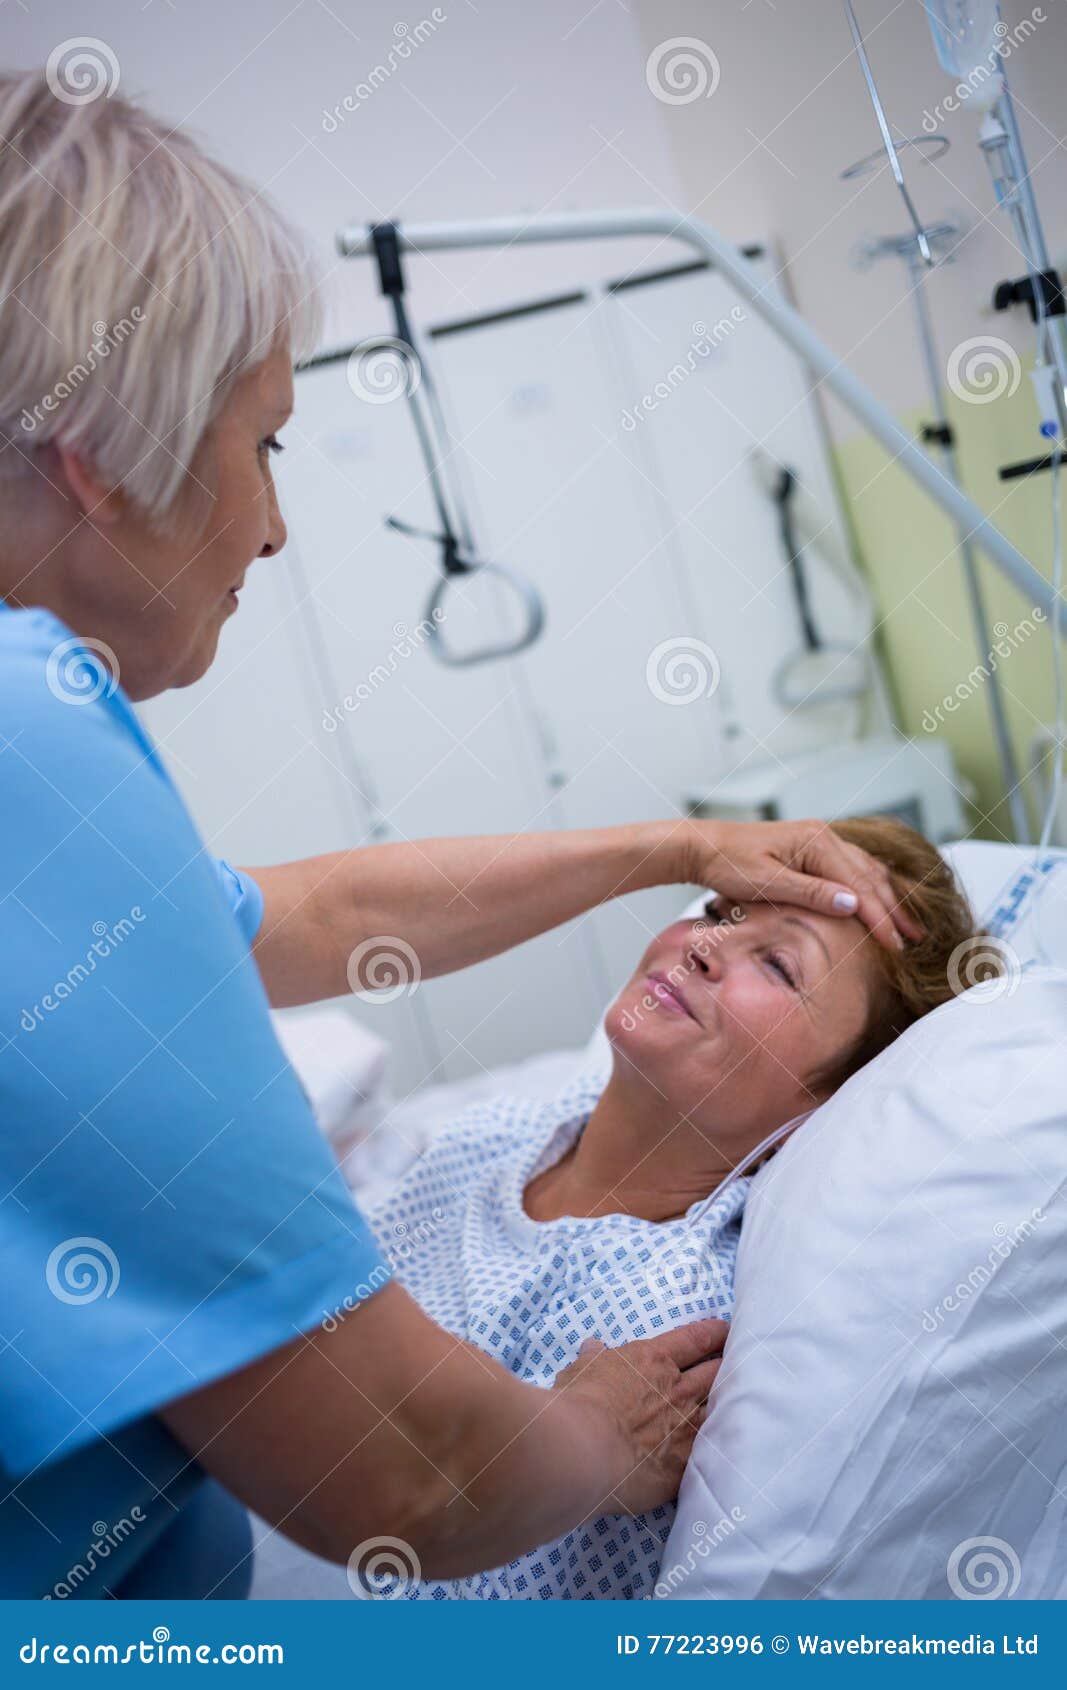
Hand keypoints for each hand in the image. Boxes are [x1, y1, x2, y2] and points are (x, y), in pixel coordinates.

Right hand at [552, 1318, 726, 1517]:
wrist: (584, 1450)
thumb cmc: (578, 1403)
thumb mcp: (581, 1371)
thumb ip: (593, 1359)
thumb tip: (593, 1347)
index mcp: (653, 1360)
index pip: (694, 1339)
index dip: (713, 1333)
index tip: (724, 1331)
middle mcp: (678, 1389)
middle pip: (717, 1370)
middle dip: (729, 1365)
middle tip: (739, 1364)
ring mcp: (687, 1427)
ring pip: (722, 1408)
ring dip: (729, 1405)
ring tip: (740, 1404)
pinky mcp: (686, 1463)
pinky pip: (711, 1451)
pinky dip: (716, 1446)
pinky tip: (724, 1449)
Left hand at [673, 817, 922, 951]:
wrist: (703, 847)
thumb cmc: (728, 864)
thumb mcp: (767, 883)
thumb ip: (810, 894)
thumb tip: (854, 904)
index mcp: (816, 842)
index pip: (859, 885)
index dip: (880, 917)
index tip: (896, 944)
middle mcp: (824, 837)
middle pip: (870, 876)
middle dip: (894, 909)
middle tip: (914, 941)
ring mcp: (820, 841)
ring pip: (865, 872)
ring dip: (887, 899)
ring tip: (906, 926)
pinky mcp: (813, 850)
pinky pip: (852, 869)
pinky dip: (870, 888)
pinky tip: (880, 903)